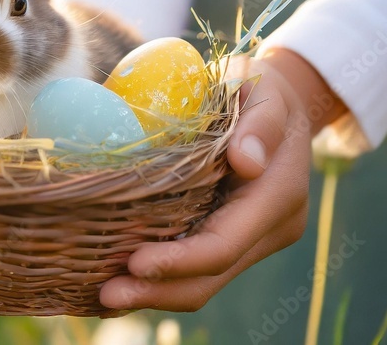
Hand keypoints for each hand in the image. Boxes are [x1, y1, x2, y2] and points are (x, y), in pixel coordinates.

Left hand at [99, 48, 346, 311]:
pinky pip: (198, 270)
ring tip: (105, 296)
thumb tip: (247, 160)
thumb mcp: (265, 91)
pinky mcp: (233, 238)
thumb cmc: (261, 89)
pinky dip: (162, 281)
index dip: (180, 261)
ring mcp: (252, 238)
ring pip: (204, 283)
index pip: (224, 244)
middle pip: (211, 275)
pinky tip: (123, 282)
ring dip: (155, 294)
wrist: (281, 102)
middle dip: (158, 291)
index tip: (134, 263)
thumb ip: (260, 124)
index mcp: (278, 196)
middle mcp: (270, 228)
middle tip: (106, 295)